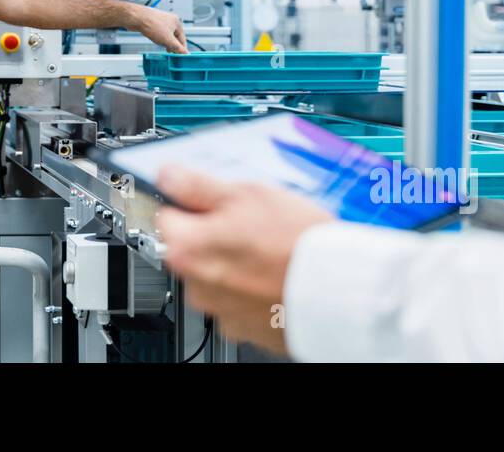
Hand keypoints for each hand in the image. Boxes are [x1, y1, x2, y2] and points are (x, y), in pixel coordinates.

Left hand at [132, 6, 187, 52]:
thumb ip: (177, 48)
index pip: (183, 39)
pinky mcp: (154, 22)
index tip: (180, 56)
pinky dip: (159, 38)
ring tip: (161, 46)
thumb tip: (185, 53)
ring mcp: (161, 21)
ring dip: (165, 42)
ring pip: (166, 35)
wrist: (136, 18)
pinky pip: (159, 33)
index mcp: (177, 22)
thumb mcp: (168, 40)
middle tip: (170, 53)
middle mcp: (170, 20)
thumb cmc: (151, 25)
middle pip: (175, 37)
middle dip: (172, 45)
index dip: (181, 49)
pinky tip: (155, 40)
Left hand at [155, 167, 331, 354]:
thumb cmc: (294, 243)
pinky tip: (274, 274)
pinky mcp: (245, 328)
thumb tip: (168, 175)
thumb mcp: (246, 195)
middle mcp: (196, 286)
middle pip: (191, 248)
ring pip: (216, 275)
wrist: (337, 290)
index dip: (189, 202)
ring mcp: (220, 311)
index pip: (166, 215)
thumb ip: (197, 186)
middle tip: (249, 222)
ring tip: (269, 249)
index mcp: (187, 249)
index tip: (208, 199)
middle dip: (213, 234)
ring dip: (233, 263)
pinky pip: (238, 299)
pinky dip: (251, 288)